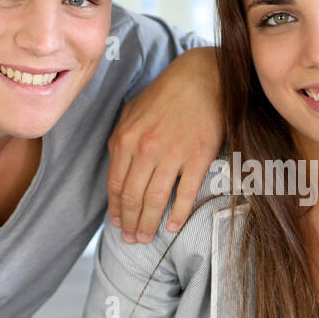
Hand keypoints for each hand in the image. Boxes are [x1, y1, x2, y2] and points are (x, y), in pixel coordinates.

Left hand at [107, 46, 221, 243]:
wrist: (202, 77)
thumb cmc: (167, 94)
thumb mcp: (132, 111)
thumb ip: (120, 139)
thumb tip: (116, 167)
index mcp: (126, 138)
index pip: (116, 184)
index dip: (116, 209)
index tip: (117, 224)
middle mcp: (146, 148)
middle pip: (133, 197)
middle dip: (130, 223)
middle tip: (132, 240)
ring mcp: (172, 154)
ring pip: (155, 200)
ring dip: (149, 224)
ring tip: (147, 238)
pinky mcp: (198, 157)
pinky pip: (185, 193)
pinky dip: (178, 214)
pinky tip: (173, 226)